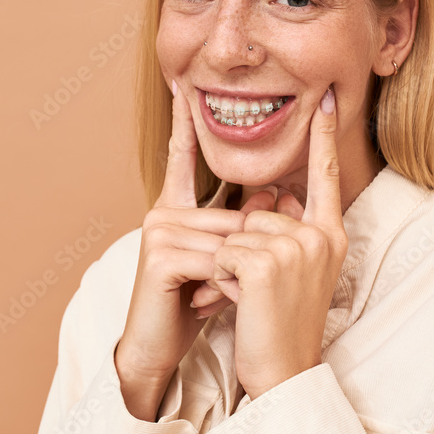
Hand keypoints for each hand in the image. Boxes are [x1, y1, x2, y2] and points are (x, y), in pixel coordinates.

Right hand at [114, 80, 275, 419]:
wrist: (157, 349)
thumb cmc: (191, 302)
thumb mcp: (223, 259)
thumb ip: (243, 223)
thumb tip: (276, 191)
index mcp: (175, 208)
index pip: (183, 158)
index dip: (183, 123)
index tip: (181, 85)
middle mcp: (162, 212)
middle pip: (234, 215)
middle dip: (245, 254)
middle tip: (225, 286)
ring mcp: (159, 231)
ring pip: (231, 239)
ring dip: (235, 274)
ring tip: (209, 298)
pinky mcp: (161, 256)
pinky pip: (219, 259)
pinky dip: (224, 283)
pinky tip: (201, 301)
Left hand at [208, 85, 347, 399]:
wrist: (283, 371)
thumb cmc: (282, 322)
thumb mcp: (296, 270)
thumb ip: (288, 230)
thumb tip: (273, 194)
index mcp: (331, 234)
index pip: (325, 176)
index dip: (325, 138)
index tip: (329, 101)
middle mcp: (320, 236)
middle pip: (260, 211)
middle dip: (243, 248)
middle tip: (258, 291)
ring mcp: (296, 247)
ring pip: (238, 232)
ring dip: (230, 266)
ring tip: (252, 300)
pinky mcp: (267, 263)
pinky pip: (225, 251)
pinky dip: (221, 278)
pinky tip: (242, 302)